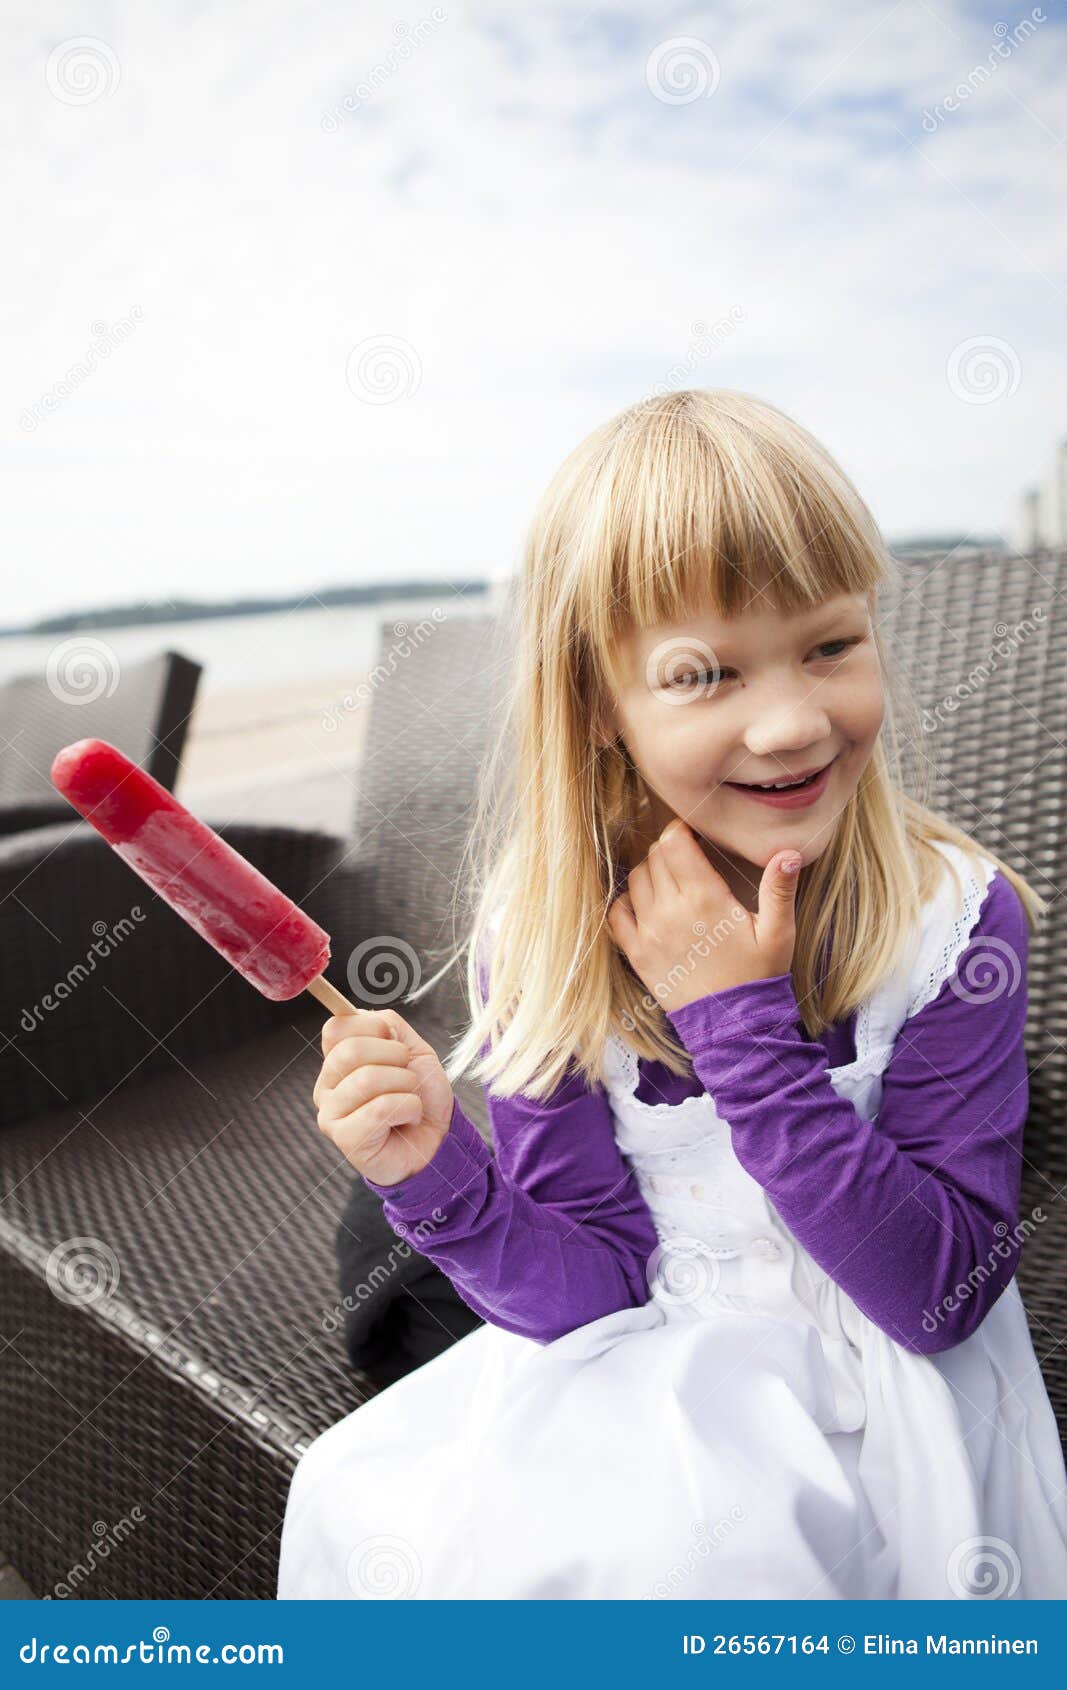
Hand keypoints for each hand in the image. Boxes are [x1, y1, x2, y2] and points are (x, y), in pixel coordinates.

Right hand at [313, 1006, 454, 1184]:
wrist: (439, 1140)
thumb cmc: (422, 1096)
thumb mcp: (413, 1049)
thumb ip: (390, 1026)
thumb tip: (369, 1018)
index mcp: (337, 1061)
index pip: (336, 1027)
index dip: (372, 1026)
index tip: (395, 1044)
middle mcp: (326, 1086)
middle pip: (350, 1050)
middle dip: (395, 1056)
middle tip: (408, 1076)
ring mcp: (331, 1114)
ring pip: (367, 1079)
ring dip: (406, 1086)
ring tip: (411, 1100)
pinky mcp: (345, 1139)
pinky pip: (380, 1108)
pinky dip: (408, 1108)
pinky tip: (408, 1119)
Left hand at [607, 819, 800, 1013]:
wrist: (734, 1024)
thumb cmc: (758, 976)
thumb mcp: (778, 932)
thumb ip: (780, 889)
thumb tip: (788, 852)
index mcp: (705, 899)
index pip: (674, 842)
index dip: (681, 830)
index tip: (693, 834)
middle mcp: (670, 911)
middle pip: (654, 856)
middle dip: (670, 850)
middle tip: (688, 860)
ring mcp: (648, 932)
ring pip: (635, 879)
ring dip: (651, 873)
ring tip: (672, 882)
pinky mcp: (636, 953)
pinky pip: (616, 913)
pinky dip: (626, 902)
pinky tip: (646, 905)